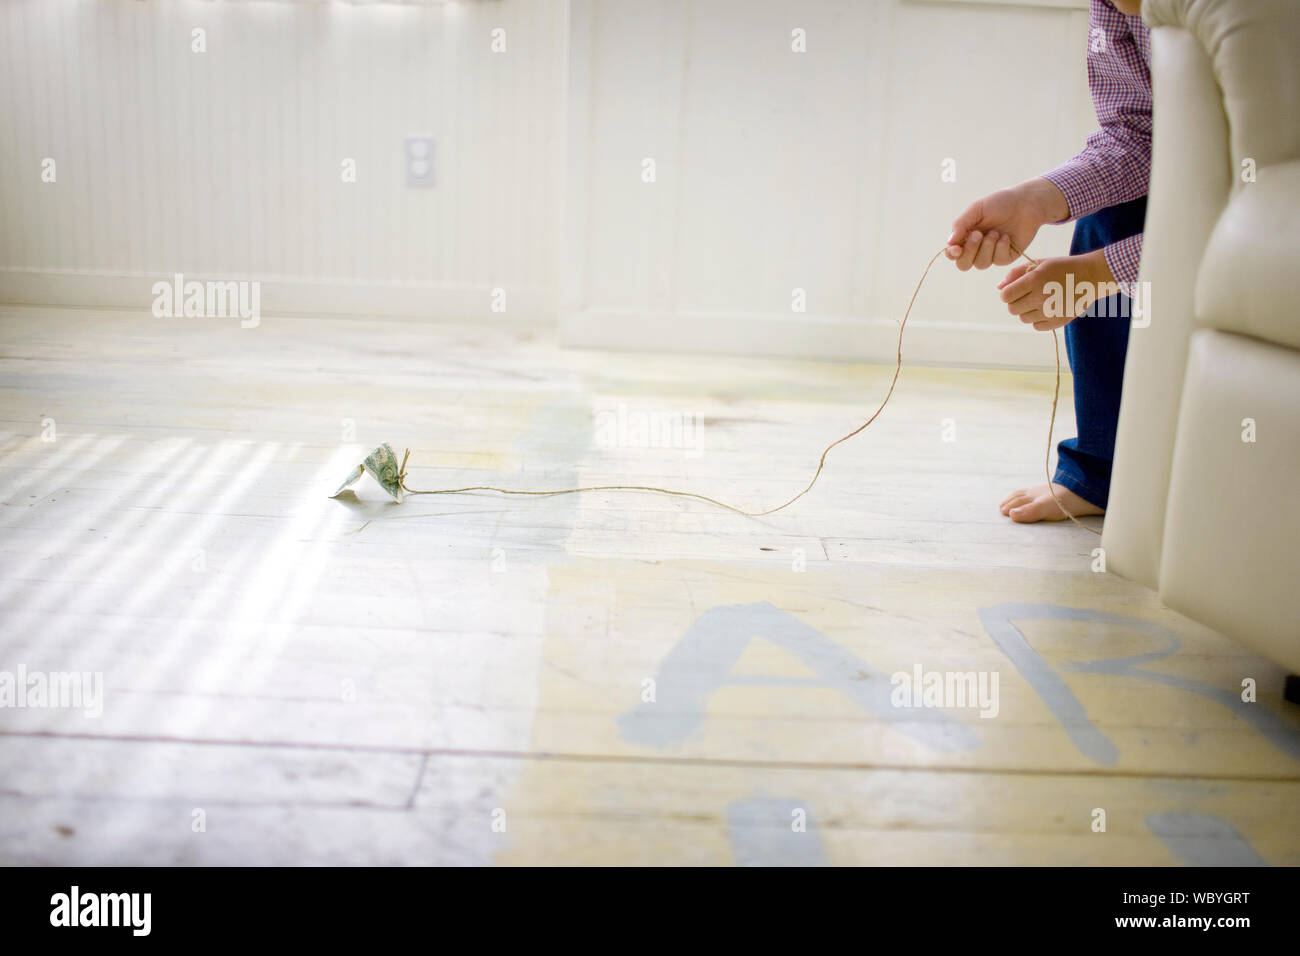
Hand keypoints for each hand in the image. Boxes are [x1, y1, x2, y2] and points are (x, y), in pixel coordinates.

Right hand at [945, 178, 1068, 270]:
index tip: (956, 248)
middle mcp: (976, 248)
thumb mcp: (977, 209)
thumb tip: (949, 243)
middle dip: (969, 251)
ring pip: (981, 264)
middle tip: (978, 235)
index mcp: (966, 236)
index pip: (953, 253)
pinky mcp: (1006, 257)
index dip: (952, 254)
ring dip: (987, 247)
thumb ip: (961, 224)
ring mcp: (991, 254)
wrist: (1027, 203)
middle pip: (963, 265)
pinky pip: (997, 260)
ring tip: (996, 232)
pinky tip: (1006, 236)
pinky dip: (1001, 247)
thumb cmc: (1001, 203)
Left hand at [997, 249, 1112, 330]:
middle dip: (1016, 302)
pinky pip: (1036, 326)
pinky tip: (1048, 308)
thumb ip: (1016, 273)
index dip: (1007, 293)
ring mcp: (1050, 311)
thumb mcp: (1040, 263)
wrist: (1092, 276)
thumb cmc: (1062, 267)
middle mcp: (1042, 297)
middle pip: (1012, 309)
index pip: (1005, 296)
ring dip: (1027, 310)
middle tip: (1028, 294)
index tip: (1015, 290)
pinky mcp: (1058, 321)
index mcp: (1035, 280)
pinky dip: (1038, 319)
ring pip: (1023, 318)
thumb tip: (998, 288)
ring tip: (1040, 300)